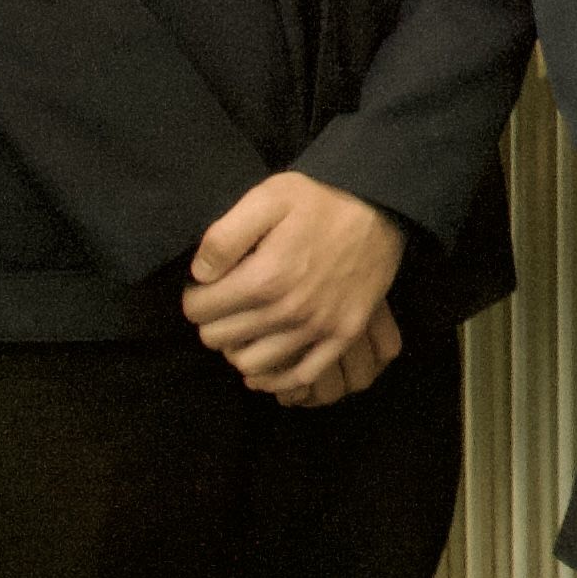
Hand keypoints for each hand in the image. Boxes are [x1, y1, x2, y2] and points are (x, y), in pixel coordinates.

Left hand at [182, 172, 406, 396]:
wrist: (380, 207)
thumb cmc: (319, 200)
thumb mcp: (266, 198)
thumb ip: (224, 237)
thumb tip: (200, 275)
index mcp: (264, 278)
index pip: (199, 310)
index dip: (196, 297)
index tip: (206, 286)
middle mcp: (288, 311)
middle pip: (219, 339)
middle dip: (213, 321)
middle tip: (225, 304)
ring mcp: (318, 328)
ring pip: (250, 364)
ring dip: (239, 348)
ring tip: (246, 326)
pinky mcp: (342, 336)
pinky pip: (300, 377)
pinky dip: (276, 379)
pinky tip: (267, 364)